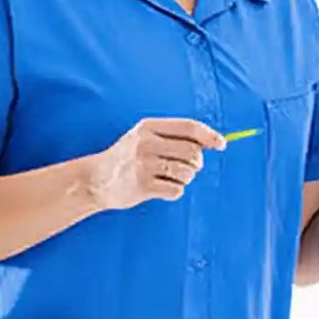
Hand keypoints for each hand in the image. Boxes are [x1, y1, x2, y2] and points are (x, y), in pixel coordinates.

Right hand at [87, 118, 225, 210]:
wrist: (96, 179)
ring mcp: (144, 165)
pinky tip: (160, 188)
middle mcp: (147, 143)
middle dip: (196, 163)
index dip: (209, 135)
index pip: (189, 127)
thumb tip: (211, 142)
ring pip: (187, 172)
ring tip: (169, 177)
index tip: (222, 144)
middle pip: (193, 153)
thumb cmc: (128, 157)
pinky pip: (176, 190)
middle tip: (186, 167)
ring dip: (185, 178)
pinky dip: (174, 191)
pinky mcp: (142, 186)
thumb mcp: (145, 136)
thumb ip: (174, 136)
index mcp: (149, 127)